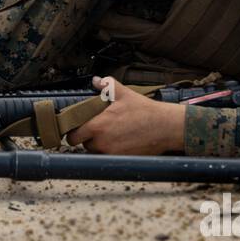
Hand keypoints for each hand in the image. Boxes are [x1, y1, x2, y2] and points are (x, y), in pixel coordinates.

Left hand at [66, 77, 185, 154]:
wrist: (166, 127)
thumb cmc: (145, 111)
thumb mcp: (124, 93)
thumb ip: (107, 86)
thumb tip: (97, 81)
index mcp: (98, 126)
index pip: (73, 137)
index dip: (73, 133)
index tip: (78, 129)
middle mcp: (102, 143)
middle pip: (85, 145)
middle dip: (88, 138)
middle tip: (98, 129)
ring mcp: (112, 153)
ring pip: (97, 152)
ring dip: (100, 145)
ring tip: (111, 135)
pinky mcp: (122, 159)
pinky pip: (110, 157)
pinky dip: (112, 152)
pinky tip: (121, 142)